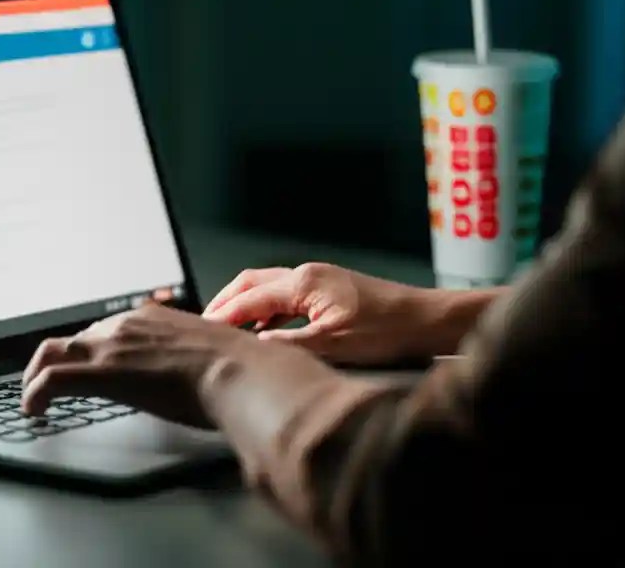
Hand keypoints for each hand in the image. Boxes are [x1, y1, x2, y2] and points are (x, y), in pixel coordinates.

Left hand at [20, 304, 259, 427]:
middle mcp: (124, 324)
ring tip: (32, 398)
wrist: (236, 371)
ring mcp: (110, 347)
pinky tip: (34, 409)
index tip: (86, 367)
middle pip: (74, 339)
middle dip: (58, 362)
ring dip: (35, 376)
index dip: (90, 351)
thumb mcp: (207, 351)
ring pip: (51, 352)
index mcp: (149, 317)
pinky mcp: (100, 372)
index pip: (105, 329)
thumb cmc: (234, 368)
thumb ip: (190, 355)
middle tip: (48, 384)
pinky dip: (34, 393)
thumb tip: (197, 371)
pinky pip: (50, 379)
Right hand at [203, 263, 475, 364]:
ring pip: (266, 286)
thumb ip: (289, 346)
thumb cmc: (387, 331)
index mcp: (303, 283)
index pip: (248, 299)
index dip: (221, 317)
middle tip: (202, 326)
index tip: (199, 333)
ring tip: (225, 328)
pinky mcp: (328, 290)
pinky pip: (284, 295)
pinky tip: (263, 330)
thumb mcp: (334, 345)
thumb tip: (253, 350)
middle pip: (250, 283)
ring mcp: (318, 279)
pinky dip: (264, 309)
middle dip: (224, 303)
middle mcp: (306, 274)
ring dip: (243, 304)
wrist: (425, 320)